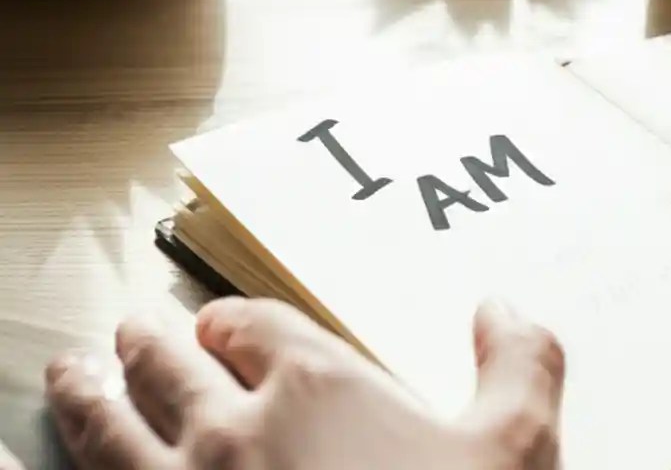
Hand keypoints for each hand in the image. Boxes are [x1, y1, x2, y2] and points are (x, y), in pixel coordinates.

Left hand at [43, 297, 564, 469]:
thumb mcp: (517, 448)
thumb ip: (520, 365)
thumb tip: (504, 310)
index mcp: (318, 387)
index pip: (254, 325)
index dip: (234, 319)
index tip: (221, 324)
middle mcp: (233, 428)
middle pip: (170, 365)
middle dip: (151, 344)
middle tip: (134, 333)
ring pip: (110, 427)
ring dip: (88, 394)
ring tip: (75, 377)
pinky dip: (72, 467)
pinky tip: (57, 463)